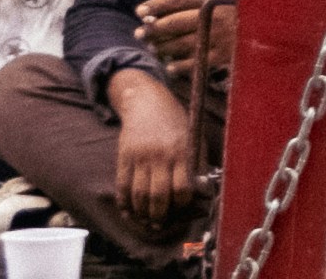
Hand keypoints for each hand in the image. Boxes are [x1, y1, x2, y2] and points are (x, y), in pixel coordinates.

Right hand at [111, 63, 202, 235]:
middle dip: (159, 215)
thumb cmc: (175, 121)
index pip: (182, 186)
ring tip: (146, 221)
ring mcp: (139, 157)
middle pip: (158, 194)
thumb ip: (197, 161)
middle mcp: (160, 155)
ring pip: (138, 194)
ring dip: (141, 213)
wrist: (147, 102)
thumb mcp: (193, 136)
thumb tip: (203, 188)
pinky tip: (129, 212)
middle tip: (160, 224)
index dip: (182, 203)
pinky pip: (122, 186)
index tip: (182, 210)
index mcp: (181, 150)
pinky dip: (124, 203)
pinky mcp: (123, 157)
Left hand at [134, 0, 223, 66]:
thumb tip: (172, 7)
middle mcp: (214, 13)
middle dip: (153, 29)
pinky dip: (178, 65)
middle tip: (140, 33)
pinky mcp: (223, 54)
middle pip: (173, 23)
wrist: (282, 16)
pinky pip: (194, 61)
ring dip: (162, 47)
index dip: (156, 5)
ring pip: (179, 44)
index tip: (140, 10)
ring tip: (153, 48)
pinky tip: (169, 65)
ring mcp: (218, 35)